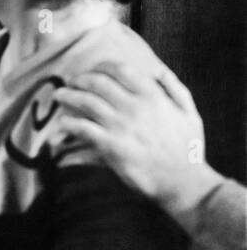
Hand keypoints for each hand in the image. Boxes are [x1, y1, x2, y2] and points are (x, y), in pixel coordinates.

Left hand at [52, 62, 221, 220]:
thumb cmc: (188, 148)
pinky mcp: (111, 146)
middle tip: (70, 82)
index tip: (94, 70)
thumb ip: (174, 88)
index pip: (120, 69)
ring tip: (59, 96)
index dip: (102, 66)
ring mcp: (121, 126)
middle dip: (80, 79)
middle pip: (97, 82)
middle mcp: (135, 107)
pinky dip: (69, 123)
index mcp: (153, 96)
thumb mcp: (190, 113)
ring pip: (85, 102)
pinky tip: (63, 123)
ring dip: (68, 96)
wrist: (184, 182)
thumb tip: (157, 70)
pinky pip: (82, 128)